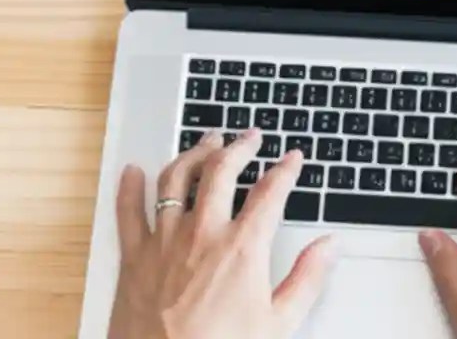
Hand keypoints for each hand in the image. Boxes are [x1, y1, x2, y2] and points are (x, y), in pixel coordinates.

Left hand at [109, 129, 337, 338]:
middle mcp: (202, 235)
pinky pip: (128, 211)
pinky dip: (129, 187)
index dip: (285, 170)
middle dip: (240, 147)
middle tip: (250, 137)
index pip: (270, 192)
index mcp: (242, 249)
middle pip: (222, 171)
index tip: (292, 159)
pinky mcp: (134, 257)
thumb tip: (329, 248)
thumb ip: (307, 279)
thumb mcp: (279, 324)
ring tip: (207, 141)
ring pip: (176, 179)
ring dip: (194, 153)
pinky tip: (132, 172)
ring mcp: (164, 241)